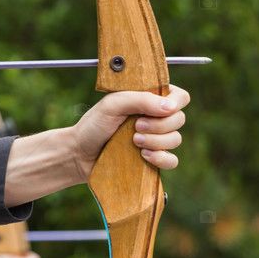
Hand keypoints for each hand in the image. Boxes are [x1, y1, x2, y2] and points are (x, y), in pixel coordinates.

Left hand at [71, 85, 189, 179]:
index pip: (179, 96)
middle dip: (159, 125)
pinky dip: (161, 158)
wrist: (79, 154)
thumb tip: (170, 107)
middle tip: (135, 127)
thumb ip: (140, 100)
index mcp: (149, 100)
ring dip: (156, 141)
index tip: (158, 110)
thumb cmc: (93, 125)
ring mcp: (155, 140)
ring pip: (176, 139)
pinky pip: (172, 161)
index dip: (175, 102)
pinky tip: (144, 156)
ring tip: (134, 142)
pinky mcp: (153, 160)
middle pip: (179, 119)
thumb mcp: (112, 105)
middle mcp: (156, 119)